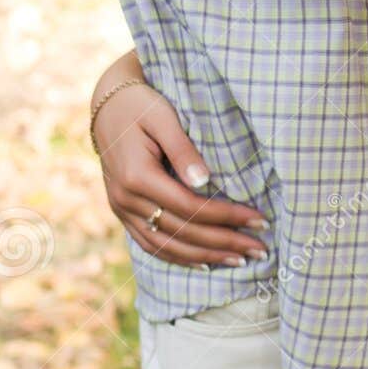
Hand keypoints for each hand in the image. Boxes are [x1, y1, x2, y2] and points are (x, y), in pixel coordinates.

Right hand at [93, 81, 270, 266]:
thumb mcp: (163, 117)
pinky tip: (204, 262)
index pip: (191, 207)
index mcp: (137, 176)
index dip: (226, 217)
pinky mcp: (122, 213)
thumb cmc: (141, 106)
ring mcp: (121, 210)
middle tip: (260, 249)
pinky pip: (151, 244)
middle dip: (224, 243)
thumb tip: (205, 181)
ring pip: (167, 246)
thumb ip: (183, 149)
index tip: (258, 219)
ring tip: (240, 261)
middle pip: (182, 232)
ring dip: (206, 257)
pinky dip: (179, 257)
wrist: (107, 107)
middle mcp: (126, 200)